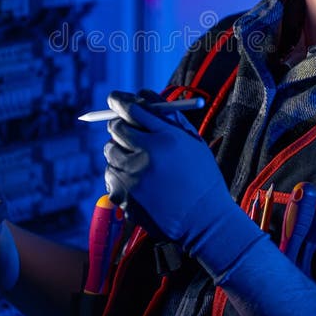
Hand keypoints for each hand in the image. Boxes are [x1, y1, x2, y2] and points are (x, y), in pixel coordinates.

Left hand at [104, 91, 263, 281]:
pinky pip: (110, 175)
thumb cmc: (201, 177)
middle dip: (120, 127)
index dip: (119, 101)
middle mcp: (146, 156)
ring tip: (141, 164)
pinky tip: (139, 183)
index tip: (114, 99)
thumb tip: (141, 94)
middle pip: (115, 128)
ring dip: (120, 153)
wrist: (205, 221)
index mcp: (166, 138)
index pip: (131, 110)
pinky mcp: (123, 197)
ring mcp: (132, 178)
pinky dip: (119, 175)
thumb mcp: (193, 142)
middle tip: (128, 132)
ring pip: (109, 152)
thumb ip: (168, 117)